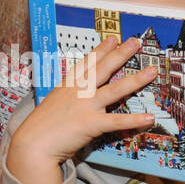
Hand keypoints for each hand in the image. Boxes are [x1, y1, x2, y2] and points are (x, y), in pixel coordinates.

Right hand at [8, 36, 156, 183]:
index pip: (87, 62)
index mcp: (67, 85)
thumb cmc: (40, 128)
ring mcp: (86, 106)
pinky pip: (118, 121)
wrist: (32, 144)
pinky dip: (135, 120)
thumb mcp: (52, 105)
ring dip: (136, 80)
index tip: (113, 39)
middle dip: (121, 54)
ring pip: (116, 90)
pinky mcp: (92, 124)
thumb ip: (66, 99)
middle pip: (104, 68)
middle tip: (135, 42)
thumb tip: (77, 98)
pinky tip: (149, 117)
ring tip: (152, 72)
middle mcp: (78, 91)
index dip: (102, 50)